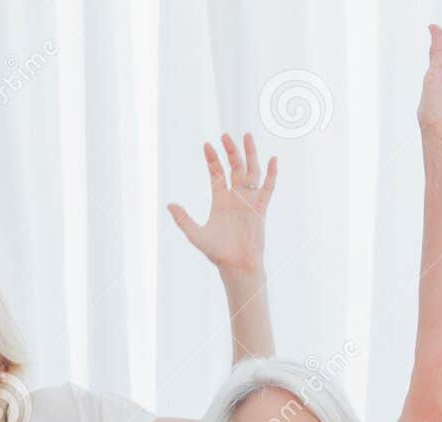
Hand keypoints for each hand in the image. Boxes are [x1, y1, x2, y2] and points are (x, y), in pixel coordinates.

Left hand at [169, 134, 275, 276]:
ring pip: (251, 172)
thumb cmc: (217, 252)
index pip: (216, 174)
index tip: (207, 145)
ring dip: (250, 155)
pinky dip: (271, 174)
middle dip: (230, 151)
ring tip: (247, 137)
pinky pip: (268, 187)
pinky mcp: (261, 208)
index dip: (212, 159)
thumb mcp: (195, 234)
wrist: (236, 265)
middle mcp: (235, 197)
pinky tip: (272, 159)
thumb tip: (169, 205)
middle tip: (226, 135)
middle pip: (234, 168)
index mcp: (220, 201)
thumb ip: (183, 219)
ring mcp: (249, 201)